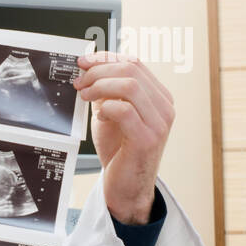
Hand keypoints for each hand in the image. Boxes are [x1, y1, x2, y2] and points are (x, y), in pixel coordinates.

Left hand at [73, 52, 174, 223]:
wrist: (126, 188)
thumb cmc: (120, 151)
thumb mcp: (112, 113)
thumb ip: (108, 91)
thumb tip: (89, 67)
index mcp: (160, 97)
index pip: (135, 63)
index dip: (106, 58)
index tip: (84, 61)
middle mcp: (165, 108)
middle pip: (132, 69)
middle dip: (99, 71)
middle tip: (80, 82)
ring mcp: (159, 124)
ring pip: (129, 86)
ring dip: (100, 86)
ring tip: (84, 96)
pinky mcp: (147, 140)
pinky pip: (124, 110)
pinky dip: (106, 108)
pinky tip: (99, 117)